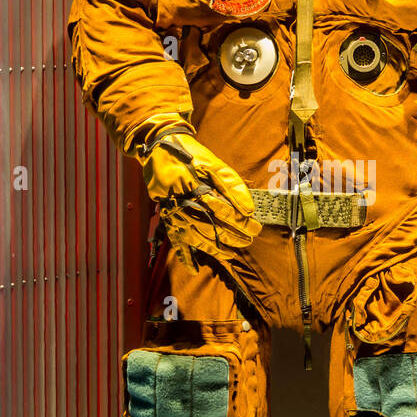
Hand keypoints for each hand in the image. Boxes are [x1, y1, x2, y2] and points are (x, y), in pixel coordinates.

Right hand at [140, 130, 259, 255]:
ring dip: (215, 249)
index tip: (256, 229)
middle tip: (249, 241)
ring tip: (230, 255)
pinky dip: (184, 255)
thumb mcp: (214, 164)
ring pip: (196, 238)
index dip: (242, 223)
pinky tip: (194, 268)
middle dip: (233, 237)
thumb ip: (232, 185)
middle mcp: (185, 204)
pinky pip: (175, 239)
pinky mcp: (167, 216)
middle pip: (213, 228)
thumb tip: (248, 209)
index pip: (225, 213)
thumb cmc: (191, 155)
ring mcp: (174, 212)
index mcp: (198, 189)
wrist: (160, 147)